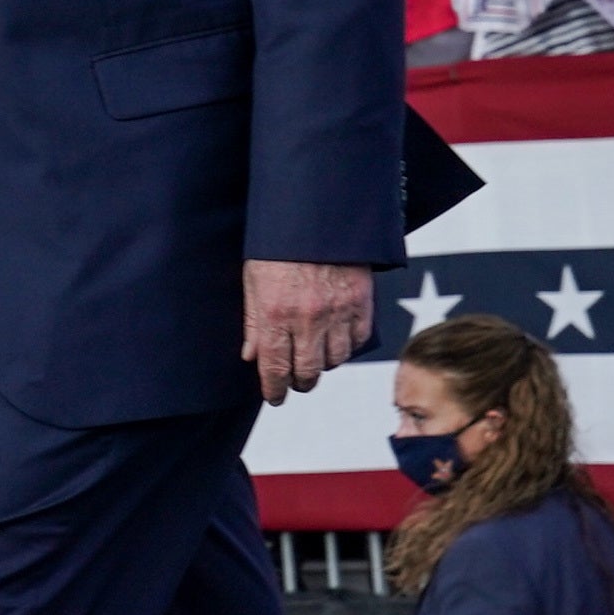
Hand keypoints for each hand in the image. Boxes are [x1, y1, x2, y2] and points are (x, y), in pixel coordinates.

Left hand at [241, 259, 374, 402]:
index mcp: (276, 314)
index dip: (274, 389)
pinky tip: (336, 342)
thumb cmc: (279, 247)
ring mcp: (338, 312)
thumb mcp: (253, 281)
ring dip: (323, 365)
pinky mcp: (362, 303)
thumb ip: (254, 322)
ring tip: (315, 358)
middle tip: (295, 382)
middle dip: (299, 382)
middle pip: (308, 371)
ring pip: (335, 360)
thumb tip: (251, 357)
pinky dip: (348, 347)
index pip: (275, 367)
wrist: (317, 217)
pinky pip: (358, 340)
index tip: (275, 397)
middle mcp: (308, 319)